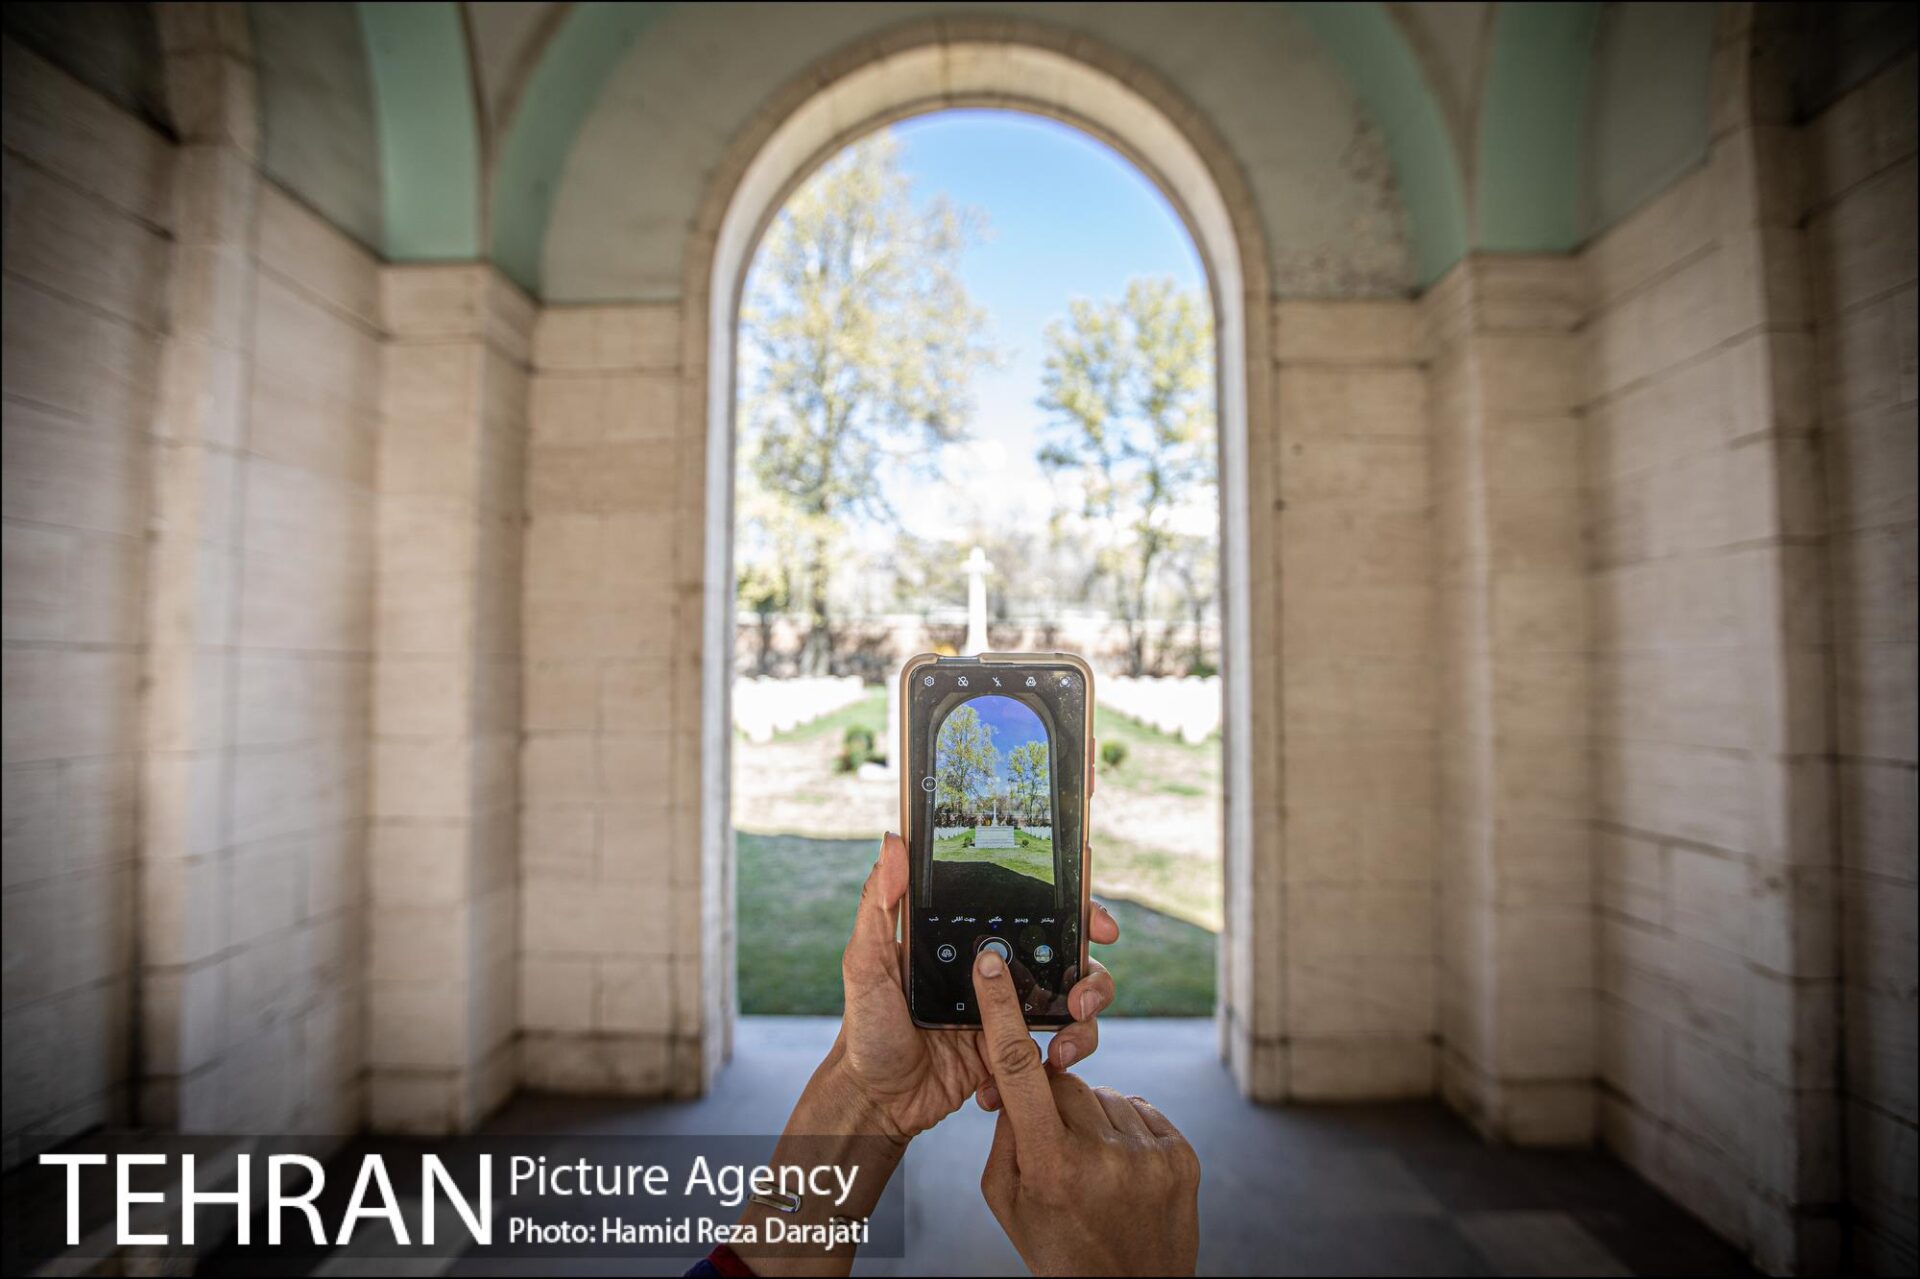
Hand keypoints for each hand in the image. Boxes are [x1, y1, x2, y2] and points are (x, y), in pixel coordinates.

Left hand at [827, 832, 1119, 1140]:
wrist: (878, 1100)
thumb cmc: (866, 1027)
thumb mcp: (865, 963)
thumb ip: (879, 906)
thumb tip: (893, 842)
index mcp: (969, 938)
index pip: (1028, 905)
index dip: (1070, 902)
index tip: (1092, 916)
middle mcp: (998, 968)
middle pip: (1066, 949)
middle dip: (1092, 964)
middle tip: (1086, 987)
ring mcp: (1012, 1008)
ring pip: (1074, 996)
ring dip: (1087, 1009)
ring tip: (1068, 1034)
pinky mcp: (1017, 1048)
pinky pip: (1060, 1042)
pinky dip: (1066, 1051)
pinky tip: (1048, 1063)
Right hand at [971, 945, 1200, 1276]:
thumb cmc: (1059, 1249)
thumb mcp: (1007, 1201)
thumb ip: (1005, 1134)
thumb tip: (1014, 1082)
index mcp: (1049, 1166)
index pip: (1019, 1071)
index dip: (1003, 1011)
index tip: (992, 966)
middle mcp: (1102, 1155)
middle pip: (1061, 1080)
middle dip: (1051, 1100)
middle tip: (1053, 1142)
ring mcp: (1147, 1153)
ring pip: (1101, 1094)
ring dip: (1090, 1117)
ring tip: (1093, 1168)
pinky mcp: (1180, 1153)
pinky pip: (1138, 1108)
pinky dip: (1124, 1128)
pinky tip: (1120, 1168)